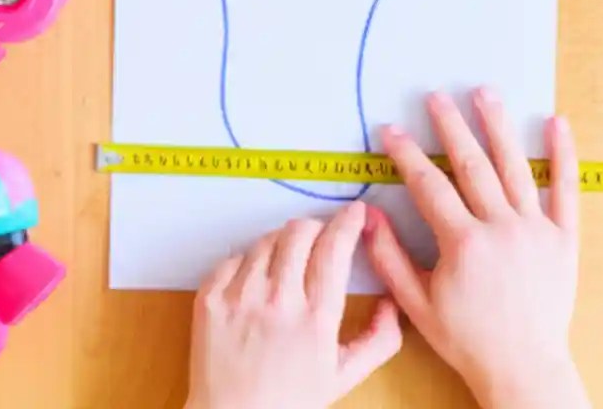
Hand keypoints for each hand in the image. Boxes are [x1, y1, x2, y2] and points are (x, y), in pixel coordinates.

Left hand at [186, 202, 402, 408]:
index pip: (334, 249)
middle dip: (315, 227)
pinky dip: (247, 262)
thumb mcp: (344, 376)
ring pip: (265, 241)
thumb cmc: (288, 402)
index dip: (347, 222)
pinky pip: (232, 258)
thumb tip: (391, 303)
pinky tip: (255, 282)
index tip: (354, 213)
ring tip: (286, 265)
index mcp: (315, 318)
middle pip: (299, 233)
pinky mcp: (210, 299)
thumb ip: (379, 340)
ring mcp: (239, 297)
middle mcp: (277, 301)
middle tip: (320, 237)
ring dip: (281, 243)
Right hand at [365, 88, 589, 408]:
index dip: (407, 155)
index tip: (391, 132)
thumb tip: (367, 216)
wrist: (522, 366)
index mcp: (464, 244)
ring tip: (485, 93)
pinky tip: (556, 125)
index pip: (429, 185)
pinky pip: (567, 190)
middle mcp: (502, 230)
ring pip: (515, 168)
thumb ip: (389, 256)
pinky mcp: (564, 239)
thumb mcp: (415, 302)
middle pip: (472, 165)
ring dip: (498, 127)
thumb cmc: (466, 339)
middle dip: (450, 127)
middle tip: (435, 97)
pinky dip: (563, 156)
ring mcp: (537, 231)